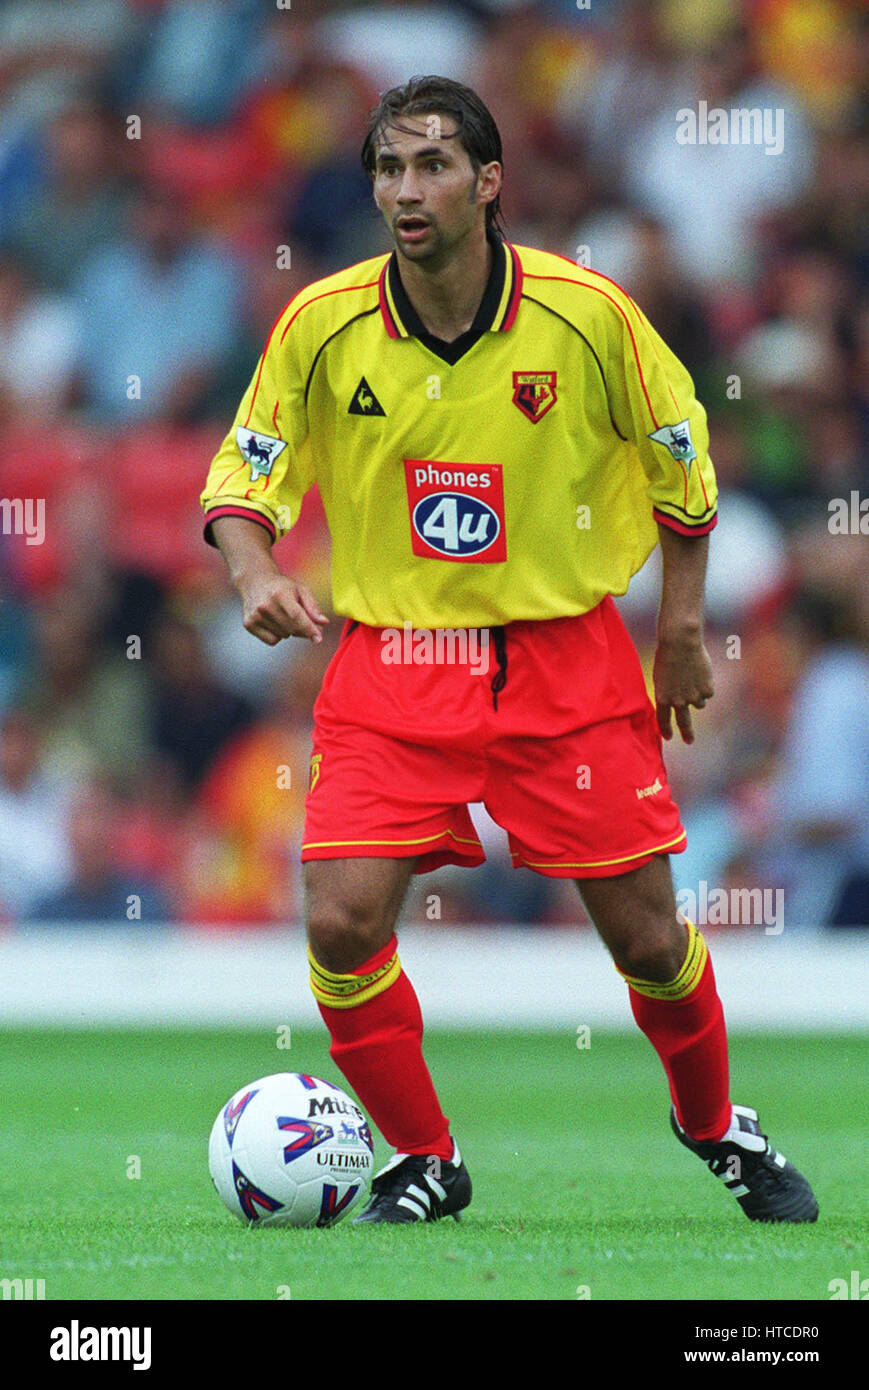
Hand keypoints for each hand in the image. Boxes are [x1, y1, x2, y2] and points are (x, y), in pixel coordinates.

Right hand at [238, 571, 328, 645]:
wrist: (254, 582)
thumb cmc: (281, 587)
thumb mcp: (300, 590)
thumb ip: (313, 607)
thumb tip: (324, 623)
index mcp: (279, 594)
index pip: (297, 617)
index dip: (309, 629)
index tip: (319, 639)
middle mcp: (265, 606)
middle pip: (292, 629)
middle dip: (302, 629)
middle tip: (302, 620)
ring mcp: (255, 616)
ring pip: (283, 636)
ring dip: (289, 630)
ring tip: (282, 615)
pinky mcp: (249, 624)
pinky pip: (272, 641)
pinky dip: (277, 635)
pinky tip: (274, 622)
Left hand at [653, 627, 713, 743]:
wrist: (681, 643)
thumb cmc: (667, 655)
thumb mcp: (661, 676)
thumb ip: (669, 692)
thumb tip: (678, 704)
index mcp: (662, 697)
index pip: (663, 719)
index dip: (666, 729)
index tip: (669, 737)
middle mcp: (677, 701)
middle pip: (683, 722)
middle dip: (686, 733)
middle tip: (689, 741)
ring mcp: (693, 697)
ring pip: (699, 704)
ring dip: (698, 695)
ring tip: (693, 678)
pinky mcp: (707, 690)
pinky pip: (708, 692)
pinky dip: (706, 685)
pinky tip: (701, 672)